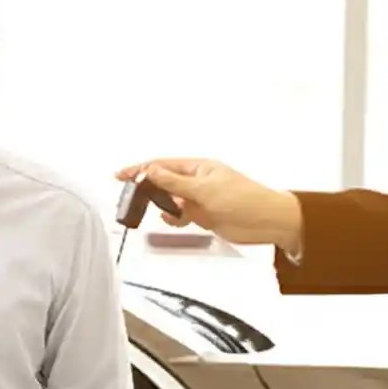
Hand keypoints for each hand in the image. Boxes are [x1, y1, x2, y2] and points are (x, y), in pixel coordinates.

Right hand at [115, 158, 304, 254]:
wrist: (267, 223)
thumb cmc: (242, 200)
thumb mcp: (204, 190)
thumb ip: (174, 183)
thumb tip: (150, 170)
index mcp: (197, 168)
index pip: (162, 165)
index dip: (140, 169)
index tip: (120, 176)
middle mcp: (195, 181)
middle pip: (163, 182)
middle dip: (147, 188)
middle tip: (130, 197)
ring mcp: (198, 198)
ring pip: (169, 200)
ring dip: (162, 206)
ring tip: (162, 211)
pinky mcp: (202, 215)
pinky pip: (179, 215)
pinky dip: (173, 218)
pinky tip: (175, 220)